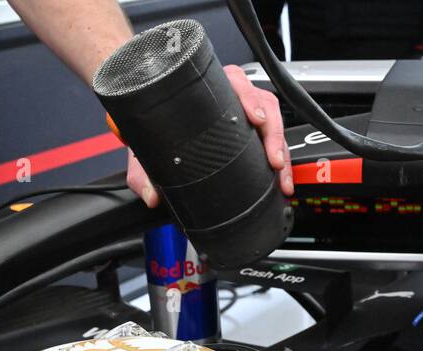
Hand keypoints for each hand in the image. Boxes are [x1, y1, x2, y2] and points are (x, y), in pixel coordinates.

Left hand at [126, 64, 294, 208]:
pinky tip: (281, 176)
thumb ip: (142, 170)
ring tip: (280, 175)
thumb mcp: (145, 143)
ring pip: (272, 122)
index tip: (255, 119)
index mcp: (206, 87)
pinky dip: (280, 157)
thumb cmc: (153, 119)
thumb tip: (151, 196)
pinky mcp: (249, 131)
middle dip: (273, 134)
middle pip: (263, 104)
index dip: (250, 100)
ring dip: (280, 149)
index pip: (236, 83)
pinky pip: (271, 137)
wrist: (150, 119)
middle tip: (273, 159)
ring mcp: (242, 112)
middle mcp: (228, 96)